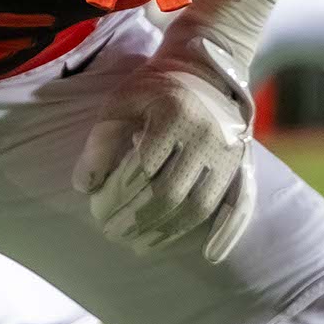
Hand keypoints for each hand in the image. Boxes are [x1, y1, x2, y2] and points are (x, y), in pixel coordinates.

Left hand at [73, 38, 258, 260]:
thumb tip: (84, 186)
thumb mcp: (120, 103)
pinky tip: (198, 252)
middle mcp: (206, 136)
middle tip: (111, 233)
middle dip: (137, 220)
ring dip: (166, 233)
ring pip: (197, 207)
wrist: (204, 71)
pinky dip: (214, 232)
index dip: (116, 195)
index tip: (97, 210)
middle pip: (169, 194)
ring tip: (138, 245)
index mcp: (173, 115)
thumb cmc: (154, 88)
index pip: (141, 169)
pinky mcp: (239, 165)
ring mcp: (226, 153)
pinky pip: (230, 206)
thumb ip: (99, 142)